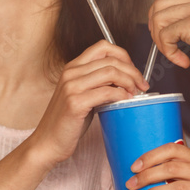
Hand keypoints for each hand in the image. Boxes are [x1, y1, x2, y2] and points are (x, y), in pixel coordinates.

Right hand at [28, 41, 147, 166]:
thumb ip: (97, 84)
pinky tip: (125, 100)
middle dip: (132, 71)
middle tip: (142, 84)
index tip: (133, 70)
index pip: (102, 47)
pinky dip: (121, 94)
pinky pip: (106, 92)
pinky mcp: (75, 103)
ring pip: (111, 72)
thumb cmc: (67, 122)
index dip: (123, 55)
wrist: (47, 142)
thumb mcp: (81, 95)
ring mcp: (72, 87)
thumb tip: (124, 79)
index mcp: (72, 68)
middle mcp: (71, 73)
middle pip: (111, 59)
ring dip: (129, 81)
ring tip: (135, 93)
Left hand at [148, 0, 189, 94]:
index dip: (159, 10)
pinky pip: (165, 35)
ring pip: (159, 18)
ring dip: (160, 40)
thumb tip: (161, 14)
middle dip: (155, 25)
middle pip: (161, 2)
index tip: (161, 28)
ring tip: (174, 53)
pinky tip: (183, 60)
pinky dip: (168, 52)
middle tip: (164, 43)